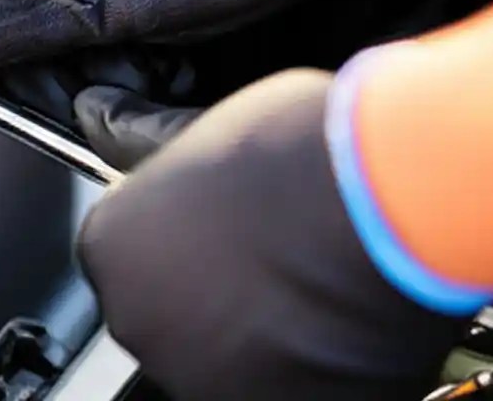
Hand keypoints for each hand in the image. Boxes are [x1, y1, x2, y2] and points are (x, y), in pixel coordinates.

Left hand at [78, 70, 467, 400]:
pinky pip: (276, 385)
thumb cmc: (300, 156)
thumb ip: (156, 148)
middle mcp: (133, 318)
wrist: (384, 210)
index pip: (130, 255)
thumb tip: (115, 119)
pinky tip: (335, 323)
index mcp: (108, 246)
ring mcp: (191, 374)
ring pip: (219, 357)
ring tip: (311, 286)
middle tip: (272, 256)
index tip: (225, 229)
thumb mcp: (204, 127)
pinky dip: (302, 367)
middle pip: (168, 309)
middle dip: (214, 291)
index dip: (184, 242)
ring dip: (255, 333)